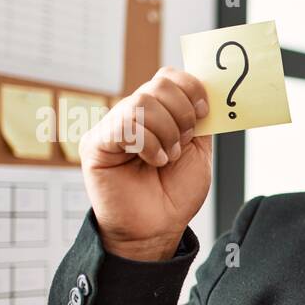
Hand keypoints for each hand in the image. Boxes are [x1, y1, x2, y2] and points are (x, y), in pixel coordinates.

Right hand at [80, 67, 211, 260]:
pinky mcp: (96, 143)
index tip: (204, 112)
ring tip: (166, 159)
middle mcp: (133, 114)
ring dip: (166, 134)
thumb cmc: (175, 194)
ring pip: (144, 103)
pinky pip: (125, 125)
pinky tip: (152, 162)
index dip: (190, 88)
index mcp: (157, 112)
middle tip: (181, 145)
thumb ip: (200, 121)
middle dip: (182, 115)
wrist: (158, 228)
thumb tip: (208, 93)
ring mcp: (113, 126)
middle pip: (159, 85)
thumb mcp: (198, 151)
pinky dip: (148, 144)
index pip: (168, 76)